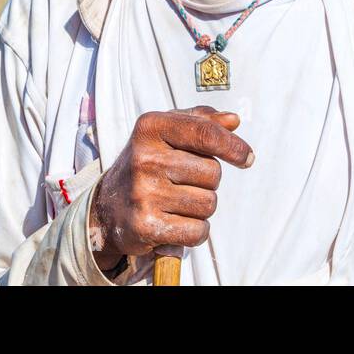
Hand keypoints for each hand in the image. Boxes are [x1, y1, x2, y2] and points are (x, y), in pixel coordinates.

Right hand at [88, 106, 253, 270]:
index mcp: (151, 127)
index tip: (247, 158)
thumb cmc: (146, 164)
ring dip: (201, 207)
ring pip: (209, 203)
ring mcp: (143, 193)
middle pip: (213, 173)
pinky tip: (175, 222)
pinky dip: (195, 231)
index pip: (206, 133)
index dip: (234, 147)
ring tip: (176, 202)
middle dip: (208, 181)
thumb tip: (233, 121)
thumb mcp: (166, 132)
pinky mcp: (146, 226)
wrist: (106, 208)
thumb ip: (201, 121)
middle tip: (183, 182)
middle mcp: (144, 158)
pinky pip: (198, 231)